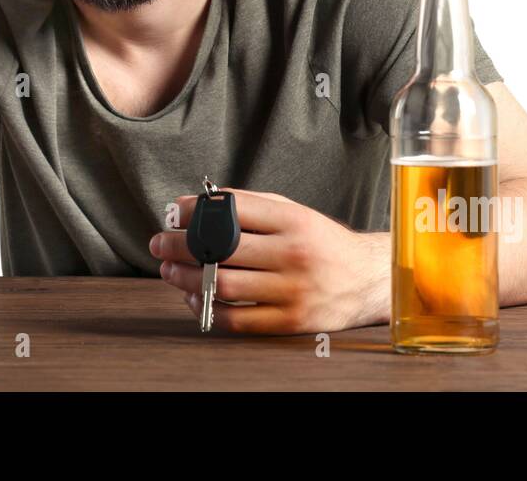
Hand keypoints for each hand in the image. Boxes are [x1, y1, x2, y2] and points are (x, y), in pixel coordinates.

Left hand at [148, 187, 389, 334]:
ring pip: (223, 285)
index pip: (232, 210)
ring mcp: (292, 291)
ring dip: (186, 277)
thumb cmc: (322, 242)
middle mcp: (293, 254)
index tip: (174, 212)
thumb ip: (251, 206)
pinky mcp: (290, 321)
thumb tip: (199, 204)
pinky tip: (194, 298)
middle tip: (159, 243)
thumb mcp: (293, 213)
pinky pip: (236, 320)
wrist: (366, 280)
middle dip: (180, 245)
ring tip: (170, 269)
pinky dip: (207, 309)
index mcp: (293, 221)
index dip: (194, 210)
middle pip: (221, 249)